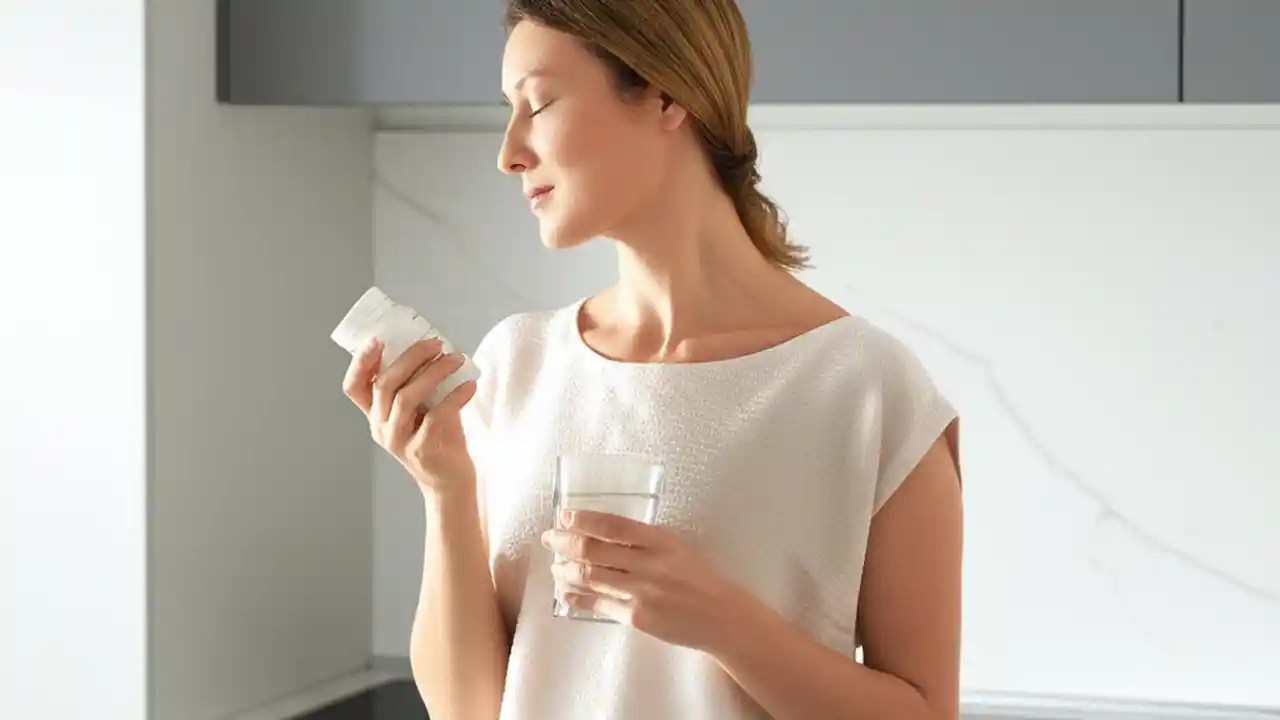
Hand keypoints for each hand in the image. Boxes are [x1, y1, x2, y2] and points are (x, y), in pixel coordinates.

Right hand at [342, 336, 478, 496]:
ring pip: (406, 398)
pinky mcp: (421, 451)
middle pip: (385, 385)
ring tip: (456, 359)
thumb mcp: (421, 410)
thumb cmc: (438, 440)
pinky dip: (454, 397)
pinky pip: (436, 417)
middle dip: (410, 357)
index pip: (354, 387)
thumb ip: (419, 385)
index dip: (361, 362)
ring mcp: (398, 441)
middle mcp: (380, 428)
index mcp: (376, 415)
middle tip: (436, 344)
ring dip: (434, 372)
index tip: (378, 340)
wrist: (449, 482)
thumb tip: (434, 349)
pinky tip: (469, 385)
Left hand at [541, 510, 752, 651]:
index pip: (612, 525)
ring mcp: (642, 593)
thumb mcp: (674, 547)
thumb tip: (599, 532)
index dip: (584, 519)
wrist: (719, 615)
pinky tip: (566, 593)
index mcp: (659, 541)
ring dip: (566, 570)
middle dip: (564, 542)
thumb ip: (642, 539)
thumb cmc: (696, 577)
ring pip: (590, 577)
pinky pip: (598, 604)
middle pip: (593, 550)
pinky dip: (577, 597)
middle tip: (549, 538)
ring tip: (555, 566)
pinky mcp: (637, 618)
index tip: (564, 516)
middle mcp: (649, 565)